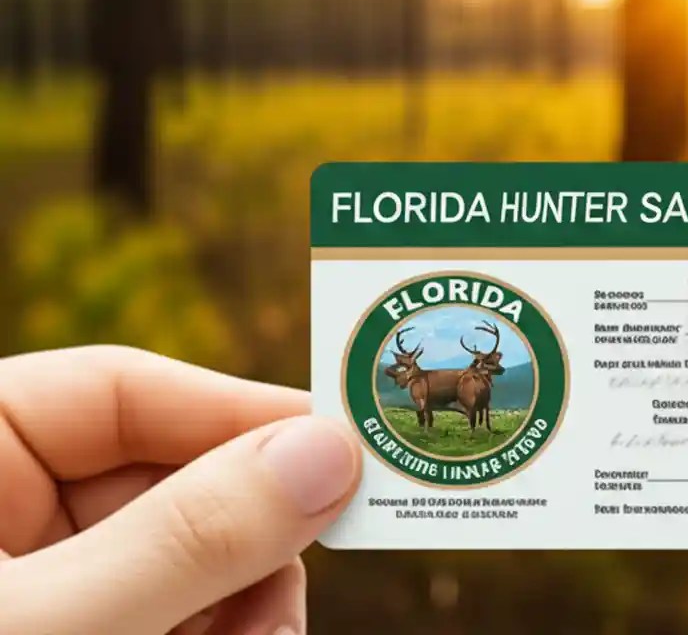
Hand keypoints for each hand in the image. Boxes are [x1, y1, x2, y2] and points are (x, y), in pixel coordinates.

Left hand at [0, 346, 360, 633]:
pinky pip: (172, 616)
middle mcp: (0, 515)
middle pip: (171, 483)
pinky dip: (221, 632)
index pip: (117, 389)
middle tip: (297, 588)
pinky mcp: (69, 631)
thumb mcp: (51, 621)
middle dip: (250, 540)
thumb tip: (328, 449)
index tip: (340, 448)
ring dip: (247, 602)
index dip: (238, 412)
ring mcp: (35, 587)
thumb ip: (186, 536)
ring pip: (186, 559)